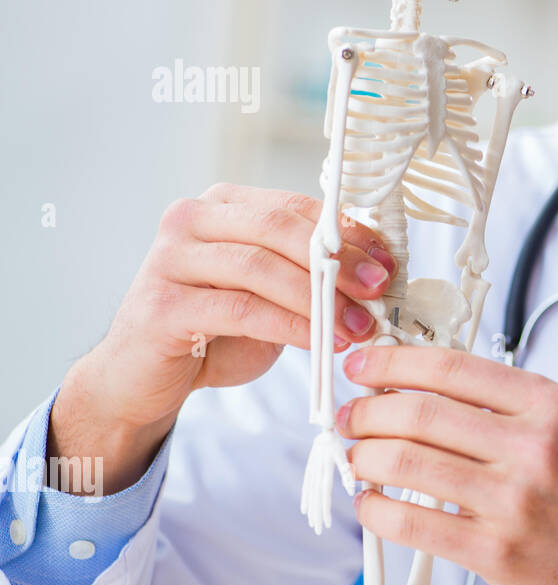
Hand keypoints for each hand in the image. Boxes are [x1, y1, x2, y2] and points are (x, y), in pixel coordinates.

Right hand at [51, 184, 395, 489]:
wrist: (143, 378)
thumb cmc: (215, 332)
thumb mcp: (271, 295)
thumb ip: (309, 274)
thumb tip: (376, 272)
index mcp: (222, 206)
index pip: (295, 207)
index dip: (348, 233)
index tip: (387, 264)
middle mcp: (190, 220)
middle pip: (278, 228)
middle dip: (337, 261)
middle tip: (376, 292)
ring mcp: (169, 258)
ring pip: (260, 266)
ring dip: (318, 299)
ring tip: (355, 327)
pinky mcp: (161, 304)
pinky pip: (240, 309)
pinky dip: (288, 325)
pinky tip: (319, 342)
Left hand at [337, 343, 557, 584]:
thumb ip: (505, 405)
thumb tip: (425, 387)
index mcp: (549, 404)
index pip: (451, 367)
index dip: (392, 363)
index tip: (364, 366)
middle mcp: (533, 446)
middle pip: (420, 412)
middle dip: (367, 412)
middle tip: (351, 418)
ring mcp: (515, 501)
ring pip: (408, 464)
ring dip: (365, 458)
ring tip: (357, 458)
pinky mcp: (499, 552)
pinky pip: (415, 525)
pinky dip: (378, 510)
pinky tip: (372, 504)